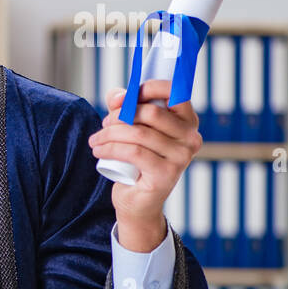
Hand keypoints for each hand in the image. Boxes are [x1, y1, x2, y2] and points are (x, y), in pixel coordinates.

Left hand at [87, 79, 201, 251]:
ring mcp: (182, 157)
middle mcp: (191, 137)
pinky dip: (110, 148)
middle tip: (104, 124)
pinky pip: (133, 152)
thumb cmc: (136, 159)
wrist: (139, 200)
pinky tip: (98, 150)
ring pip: (139, 133)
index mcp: (188, 121)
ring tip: (96, 140)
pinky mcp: (166, 174)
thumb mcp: (132, 128)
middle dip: (120, 115)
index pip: (175, 93)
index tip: (121, 98)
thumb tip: (117, 95)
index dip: (147, 88)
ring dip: (110, 133)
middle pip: (151, 112)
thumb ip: (125, 106)